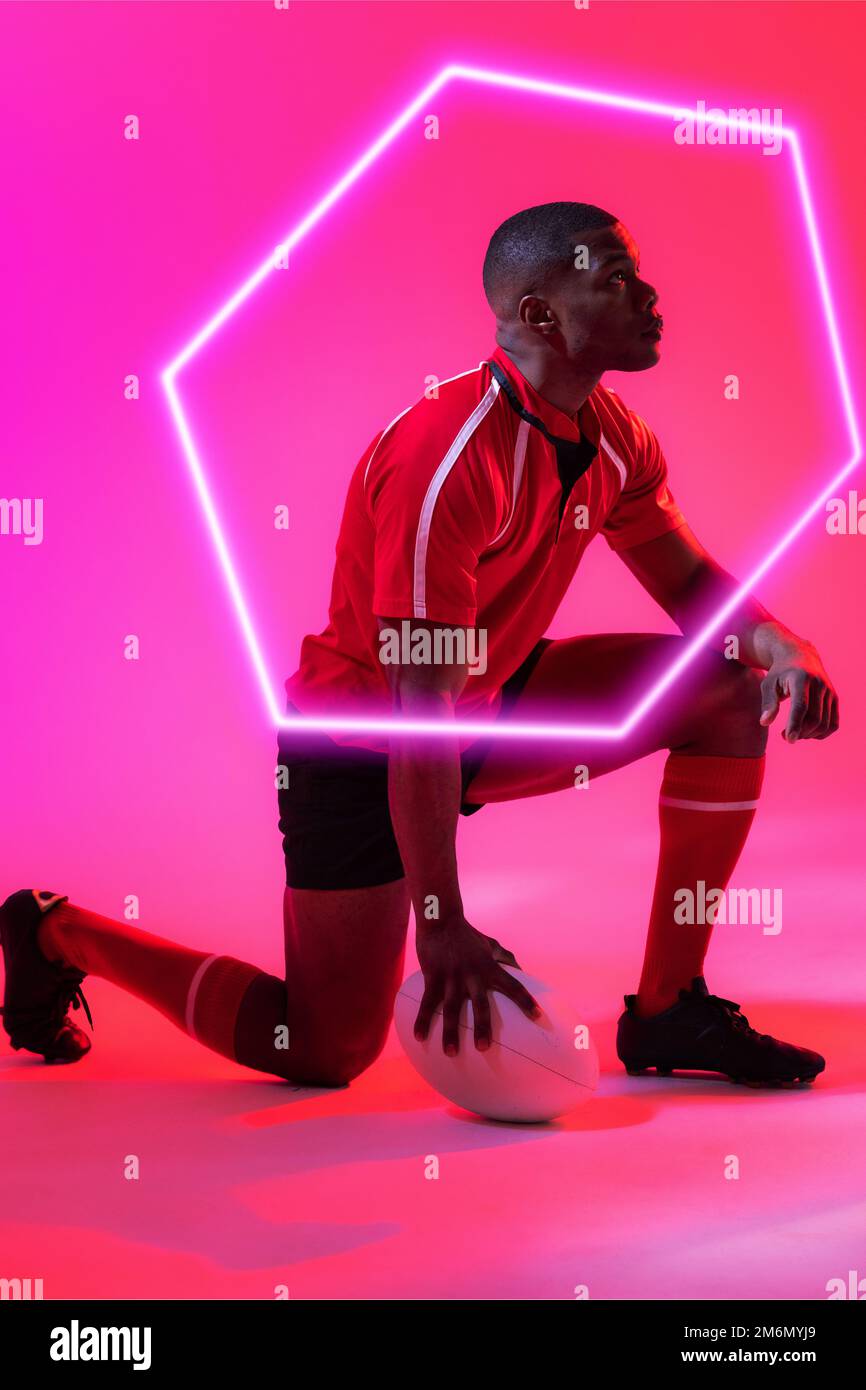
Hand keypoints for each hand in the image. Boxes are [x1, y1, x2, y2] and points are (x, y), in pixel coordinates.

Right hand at [414, 917, 541, 1054]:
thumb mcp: (490, 944)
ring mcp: (451, 977)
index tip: (538, 1017)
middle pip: (480, 1005)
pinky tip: (419, 1037)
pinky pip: (427, 1002)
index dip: (525, 1000)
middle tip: (484, 1048)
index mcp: (489, 967)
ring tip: (451, 1053)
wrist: (441, 919)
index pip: (512, 985)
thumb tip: (522, 972)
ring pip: (451, 1008)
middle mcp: (472, 974)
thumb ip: (506, 958)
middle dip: (482, 1026)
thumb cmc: (467, 935)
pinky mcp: (432, 976)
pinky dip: (422, 1020)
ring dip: (450, 1031)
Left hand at [759, 640, 838, 741]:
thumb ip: (768, 702)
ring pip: (824, 724)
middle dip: (799, 733)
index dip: (795, 724)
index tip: (789, 740)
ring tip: (793, 733)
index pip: (801, 706)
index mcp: (800, 678)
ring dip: (809, 735)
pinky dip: (821, 733)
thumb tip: (764, 723)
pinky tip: (807, 732)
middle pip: (814, 719)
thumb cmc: (780, 673)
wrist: (800, 656)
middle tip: (784, 735)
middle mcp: (819, 684)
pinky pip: (833, 724)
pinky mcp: (834, 698)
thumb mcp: (768, 683)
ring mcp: (829, 691)